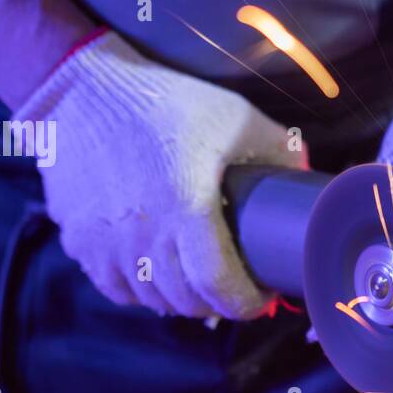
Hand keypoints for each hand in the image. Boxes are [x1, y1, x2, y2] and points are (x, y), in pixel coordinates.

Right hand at [17, 30, 305, 318]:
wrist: (83, 90)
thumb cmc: (166, 102)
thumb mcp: (236, 117)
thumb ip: (281, 152)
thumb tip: (313, 183)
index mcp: (186, 206)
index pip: (218, 285)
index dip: (246, 302)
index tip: (262, 296)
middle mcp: (143, 233)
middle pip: (188, 300)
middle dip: (219, 302)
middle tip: (236, 285)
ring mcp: (105, 242)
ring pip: (152, 299)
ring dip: (181, 298)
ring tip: (198, 279)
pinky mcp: (78, 241)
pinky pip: (116, 288)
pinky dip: (141, 290)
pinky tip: (158, 273)